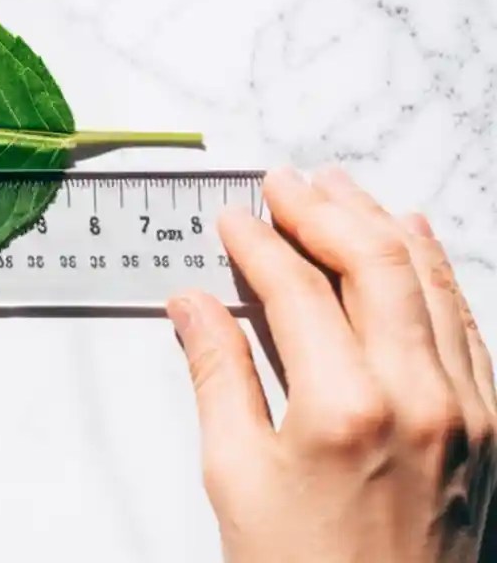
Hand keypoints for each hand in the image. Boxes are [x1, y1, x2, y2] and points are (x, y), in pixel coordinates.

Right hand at [169, 167, 494, 561]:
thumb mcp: (236, 476)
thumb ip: (218, 376)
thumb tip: (193, 307)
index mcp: (345, 409)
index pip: (300, 290)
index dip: (261, 243)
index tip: (235, 219)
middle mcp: (420, 398)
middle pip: (375, 265)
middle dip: (326, 210)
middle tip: (287, 182)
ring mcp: (467, 410)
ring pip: (429, 283)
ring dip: (382, 225)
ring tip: (343, 189)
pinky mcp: (489, 426)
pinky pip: (466, 324)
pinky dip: (436, 273)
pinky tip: (413, 243)